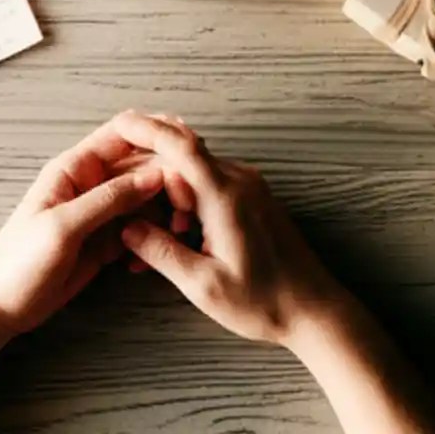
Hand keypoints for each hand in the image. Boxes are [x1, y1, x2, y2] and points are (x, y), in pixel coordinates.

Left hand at [0, 114, 164, 335]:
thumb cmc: (17, 263)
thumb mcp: (63, 227)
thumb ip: (109, 199)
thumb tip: (155, 174)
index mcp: (75, 168)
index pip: (124, 133)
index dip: (158, 136)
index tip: (188, 152)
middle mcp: (91, 184)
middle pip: (144, 166)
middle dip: (170, 181)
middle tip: (186, 208)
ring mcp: (100, 213)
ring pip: (147, 199)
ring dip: (165, 213)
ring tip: (175, 234)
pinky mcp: (105, 241)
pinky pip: (140, 229)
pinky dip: (151, 240)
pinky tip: (147, 261)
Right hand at [114, 115, 348, 345]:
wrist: (314, 310)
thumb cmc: (265, 302)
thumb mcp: (203, 285)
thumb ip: (162, 252)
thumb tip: (128, 229)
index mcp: (226, 196)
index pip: (180, 145)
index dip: (146, 129)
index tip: (119, 124)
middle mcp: (240, 182)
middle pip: (181, 159)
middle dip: (147, 179)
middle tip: (124, 210)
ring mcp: (250, 188)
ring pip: (194, 174)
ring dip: (167, 197)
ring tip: (150, 240)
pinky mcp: (254, 199)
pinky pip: (211, 186)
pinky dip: (187, 203)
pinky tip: (179, 236)